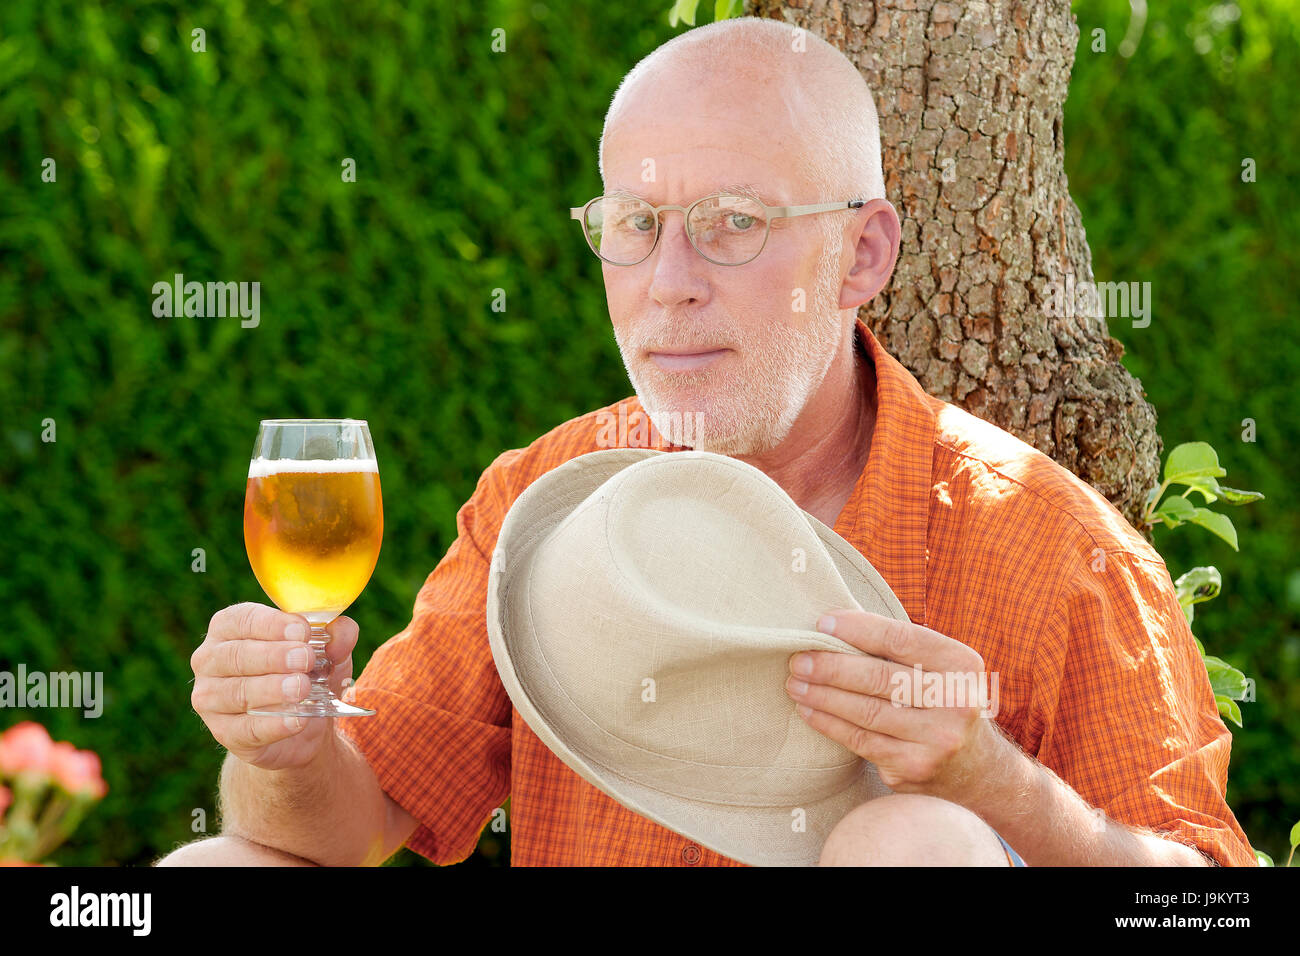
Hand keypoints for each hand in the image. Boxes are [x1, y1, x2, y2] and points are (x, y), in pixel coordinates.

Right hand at [190, 603, 358, 770]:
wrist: (301, 724)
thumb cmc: (305, 672)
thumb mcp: (327, 651)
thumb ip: (337, 637)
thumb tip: (341, 631)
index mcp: (229, 627)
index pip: (242, 619)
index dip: (272, 624)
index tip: (302, 632)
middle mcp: (210, 660)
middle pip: (236, 655)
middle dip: (273, 656)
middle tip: (305, 659)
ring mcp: (210, 697)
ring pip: (237, 692)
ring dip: (271, 689)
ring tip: (302, 688)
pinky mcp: (223, 732)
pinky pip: (245, 729)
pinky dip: (273, 725)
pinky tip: (297, 720)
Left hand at [785, 609, 996, 797]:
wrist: (975, 768)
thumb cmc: (942, 702)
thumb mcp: (940, 668)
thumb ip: (900, 649)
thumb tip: (833, 626)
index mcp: (962, 665)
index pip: (901, 639)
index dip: (857, 629)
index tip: (821, 623)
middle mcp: (956, 702)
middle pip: (879, 677)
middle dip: (830, 666)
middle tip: (798, 659)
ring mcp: (936, 739)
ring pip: (865, 711)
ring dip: (822, 695)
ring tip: (795, 683)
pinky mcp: (913, 767)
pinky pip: (860, 740)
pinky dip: (828, 723)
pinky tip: (809, 710)